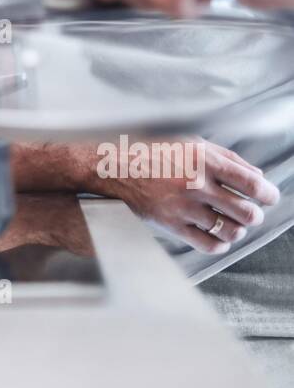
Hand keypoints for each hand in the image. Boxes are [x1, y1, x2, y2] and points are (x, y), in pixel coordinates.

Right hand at [101, 138, 279, 253]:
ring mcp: (184, 207)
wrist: (116, 169)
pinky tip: (218, 236)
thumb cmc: (155, 153)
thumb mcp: (191, 143)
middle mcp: (196, 184)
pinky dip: (221, 244)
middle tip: (252, 213)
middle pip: (245, 211)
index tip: (270, 197)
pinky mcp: (172, 225)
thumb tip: (257, 175)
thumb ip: (227, 157)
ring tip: (235, 225)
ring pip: (230, 230)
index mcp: (203, 160)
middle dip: (255, 215)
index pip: (250, 182)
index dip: (267, 193)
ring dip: (239, 230)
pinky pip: (208, 244)